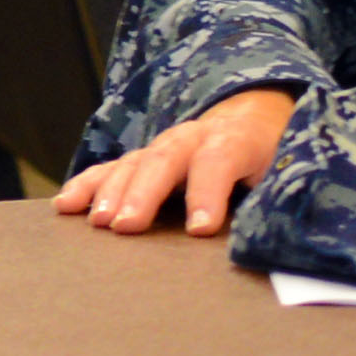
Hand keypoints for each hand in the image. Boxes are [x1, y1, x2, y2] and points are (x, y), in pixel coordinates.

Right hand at [57, 87, 293, 236]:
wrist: (253, 116)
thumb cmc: (274, 156)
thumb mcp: (289, 174)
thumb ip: (278, 200)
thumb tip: (270, 240)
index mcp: (236, 140)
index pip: (218, 161)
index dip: (208, 193)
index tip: (199, 228)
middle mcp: (192, 137)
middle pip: (163, 161)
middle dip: (142, 193)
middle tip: (125, 226)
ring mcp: (163, 146)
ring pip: (133, 164)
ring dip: (110, 191)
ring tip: (97, 221)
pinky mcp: (144, 159)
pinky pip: (111, 168)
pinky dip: (88, 185)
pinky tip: (67, 204)